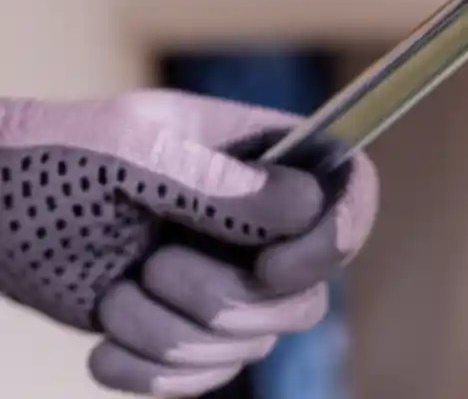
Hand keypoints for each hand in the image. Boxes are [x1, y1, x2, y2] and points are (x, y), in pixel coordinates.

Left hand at [0, 89, 377, 395]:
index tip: (273, 266)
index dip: (338, 237)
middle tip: (157, 265)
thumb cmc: (53, 160)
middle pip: (307, 293)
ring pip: (252, 342)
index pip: (351, 190)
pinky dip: (150, 372)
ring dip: (169, 331)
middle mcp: (262, 221)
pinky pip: (206, 377)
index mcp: (264, 155)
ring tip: (114, 295)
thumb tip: (307, 205)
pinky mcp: (189, 330)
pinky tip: (104, 345)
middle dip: (225, 299)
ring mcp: (229, 277)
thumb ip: (220, 182)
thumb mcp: (133, 154)